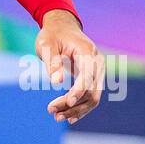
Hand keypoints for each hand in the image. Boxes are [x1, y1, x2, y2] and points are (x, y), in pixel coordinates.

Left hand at [36, 9, 103, 124]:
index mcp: (87, 52)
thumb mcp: (47, 44)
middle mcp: (97, 63)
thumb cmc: (52, 35)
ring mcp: (97, 71)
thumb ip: (52, 62)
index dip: (78, 91)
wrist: (62, 27)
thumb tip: (56, 82)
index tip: (66, 103)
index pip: (87, 77)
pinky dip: (80, 107)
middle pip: (92, 91)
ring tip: (56, 117)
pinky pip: (90, 96)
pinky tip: (68, 117)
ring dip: (77, 110)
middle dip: (74, 106)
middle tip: (52, 113)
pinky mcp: (93, 78)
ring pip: (93, 97)